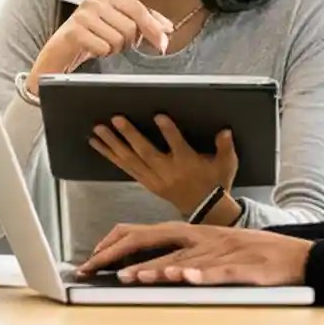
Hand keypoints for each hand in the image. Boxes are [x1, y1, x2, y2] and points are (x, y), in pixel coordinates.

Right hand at [28, 0, 172, 91]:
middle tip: (117, 45)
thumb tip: (167, 30)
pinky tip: (91, 50)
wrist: (58, 53)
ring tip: (101, 46)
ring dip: (113, 49)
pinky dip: (101, 53)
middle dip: (128, 42)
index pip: (138, 8)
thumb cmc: (89, 39)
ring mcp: (83, 16)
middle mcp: (95, 2)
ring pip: (118, 39)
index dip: (154, 26)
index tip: (164, 43)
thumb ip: (142, 24)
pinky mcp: (74, 32)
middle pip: (130, 26)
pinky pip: (103, 48)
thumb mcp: (117, 26)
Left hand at [76, 222, 312, 286]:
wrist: (298, 256)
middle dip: (122, 257)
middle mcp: (203, 239)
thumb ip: (180, 256)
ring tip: (132, 277)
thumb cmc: (251, 255)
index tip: (92, 258)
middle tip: (96, 270)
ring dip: (155, 269)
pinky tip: (183, 278)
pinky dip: (200, 275)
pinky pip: (219, 272)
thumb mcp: (211, 249)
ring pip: (182, 260)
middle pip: (155, 243)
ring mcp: (223, 252)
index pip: (144, 233)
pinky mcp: (244, 268)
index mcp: (193, 233)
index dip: (116, 244)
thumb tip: (147, 267)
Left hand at [89, 114, 237, 216]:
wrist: (205, 208)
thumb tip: (225, 130)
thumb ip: (225, 147)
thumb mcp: (226, 164)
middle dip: (130, 135)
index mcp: (188, 163)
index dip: (169, 132)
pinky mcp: (145, 181)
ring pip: (130, 160)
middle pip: (146, 152)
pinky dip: (109, 155)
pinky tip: (97, 144)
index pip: (178, 146)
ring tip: (98, 129)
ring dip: (113, 144)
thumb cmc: (215, 181)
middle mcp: (168, 171)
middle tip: (116, 119)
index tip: (159, 116)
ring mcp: (154, 178)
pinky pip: (124, 167)